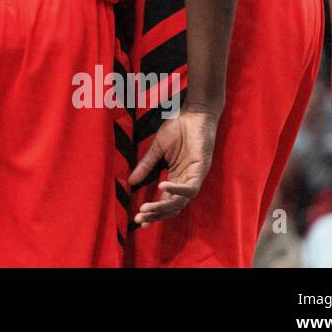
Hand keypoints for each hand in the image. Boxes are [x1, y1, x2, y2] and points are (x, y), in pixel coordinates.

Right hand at [129, 107, 218, 224]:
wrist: (193, 112)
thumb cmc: (178, 127)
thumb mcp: (156, 149)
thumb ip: (146, 165)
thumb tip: (130, 182)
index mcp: (176, 178)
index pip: (165, 202)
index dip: (153, 212)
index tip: (138, 219)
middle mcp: (186, 181)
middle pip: (172, 207)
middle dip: (156, 214)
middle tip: (140, 219)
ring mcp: (194, 177)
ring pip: (181, 201)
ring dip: (163, 206)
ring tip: (146, 208)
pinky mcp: (201, 169)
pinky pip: (190, 187)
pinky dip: (177, 188)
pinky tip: (162, 187)